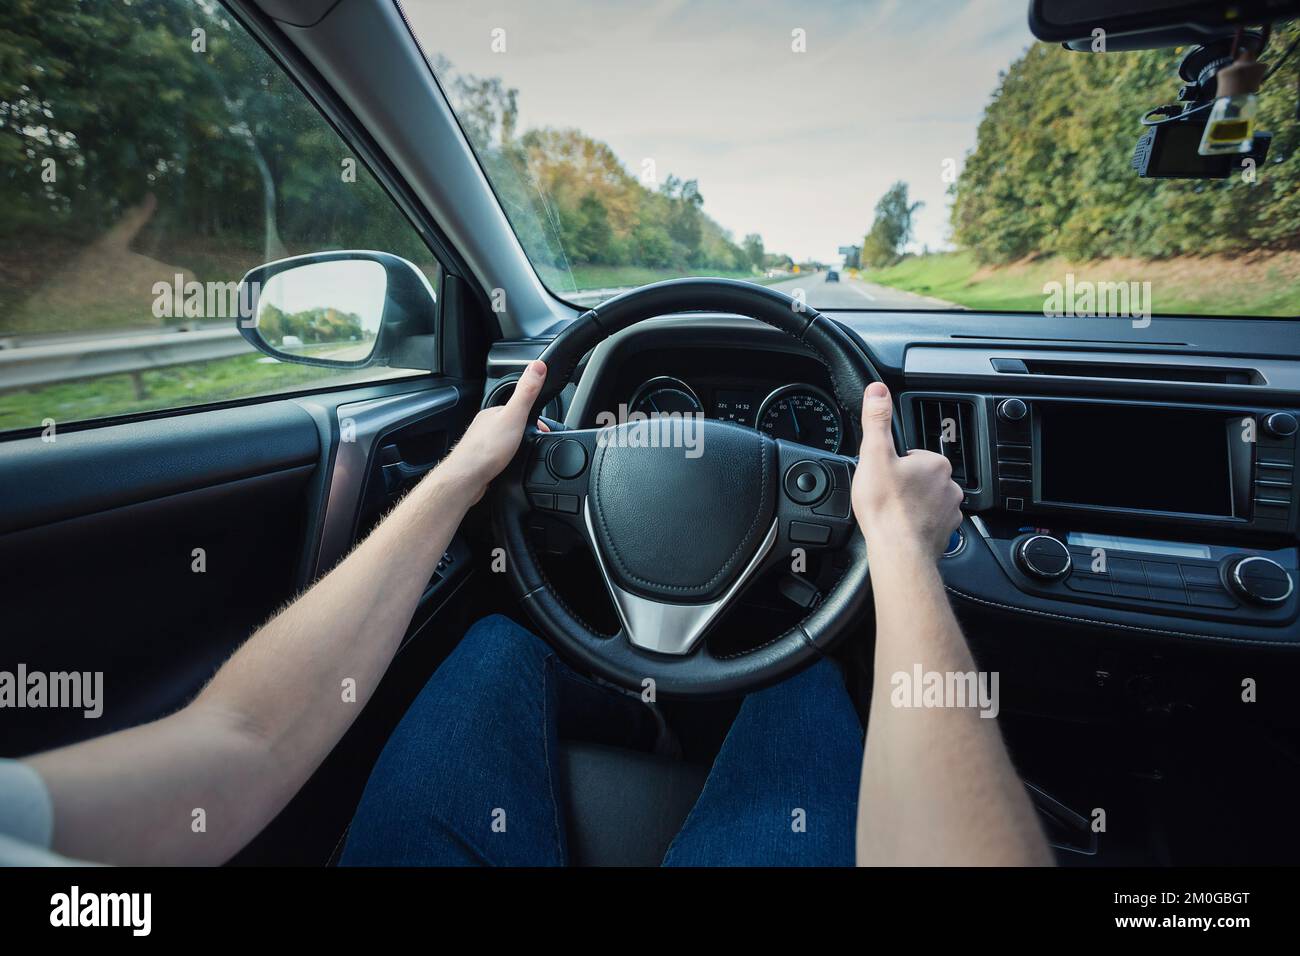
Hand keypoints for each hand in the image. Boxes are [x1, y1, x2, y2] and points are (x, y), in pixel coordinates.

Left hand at [439, 360, 548, 504]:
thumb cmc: (486, 449)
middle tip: (537, 444)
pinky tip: (510, 466)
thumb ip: (526, 392)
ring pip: (503, 442)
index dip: (534, 418)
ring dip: (515, 447)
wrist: (467, 479)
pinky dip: (507, 460)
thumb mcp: (514, 415)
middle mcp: (485, 427)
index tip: (545, 429)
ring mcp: (481, 445)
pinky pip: (498, 458)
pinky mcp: (481, 463)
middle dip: (524, 433)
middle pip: (510, 425)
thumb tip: (537, 366)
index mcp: (493, 413)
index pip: (517, 409)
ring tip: (525, 455)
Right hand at [851, 381, 962, 558]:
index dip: (895, 463)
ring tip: (893, 512)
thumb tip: (877, 390)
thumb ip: (877, 420)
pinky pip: (932, 522)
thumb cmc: (886, 507)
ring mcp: (950, 510)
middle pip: (922, 477)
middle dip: (905, 483)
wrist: (898, 551)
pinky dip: (918, 524)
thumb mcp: (874, 455)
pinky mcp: (946, 532)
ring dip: (913, 504)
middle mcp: (949, 485)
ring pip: (929, 499)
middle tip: (885, 494)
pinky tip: (902, 528)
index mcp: (935, 463)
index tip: (883, 475)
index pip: (914, 454)